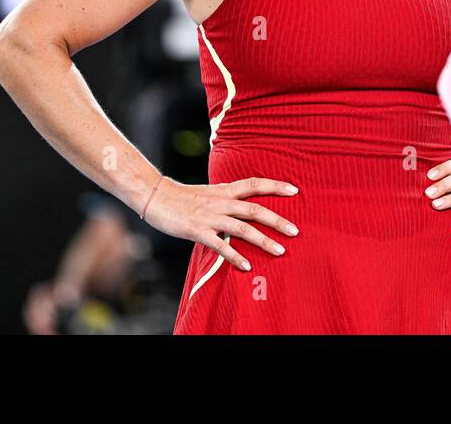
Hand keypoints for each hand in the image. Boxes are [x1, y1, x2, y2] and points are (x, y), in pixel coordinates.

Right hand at [142, 177, 298, 271]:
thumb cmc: (184, 197)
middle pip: (254, 209)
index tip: (294, 190)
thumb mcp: (210, 192)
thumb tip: (245, 204)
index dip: (275, 186)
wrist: (156, 197)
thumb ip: (228, 198)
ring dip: (263, 240)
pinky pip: (220, 246)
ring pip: (242, 228)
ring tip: (280, 251)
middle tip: (295, 230)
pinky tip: (247, 266)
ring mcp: (210, 217)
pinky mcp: (198, 231)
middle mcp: (221, 202)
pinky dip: (235, 256)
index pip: (255, 184)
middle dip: (277, 220)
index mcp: (225, 190)